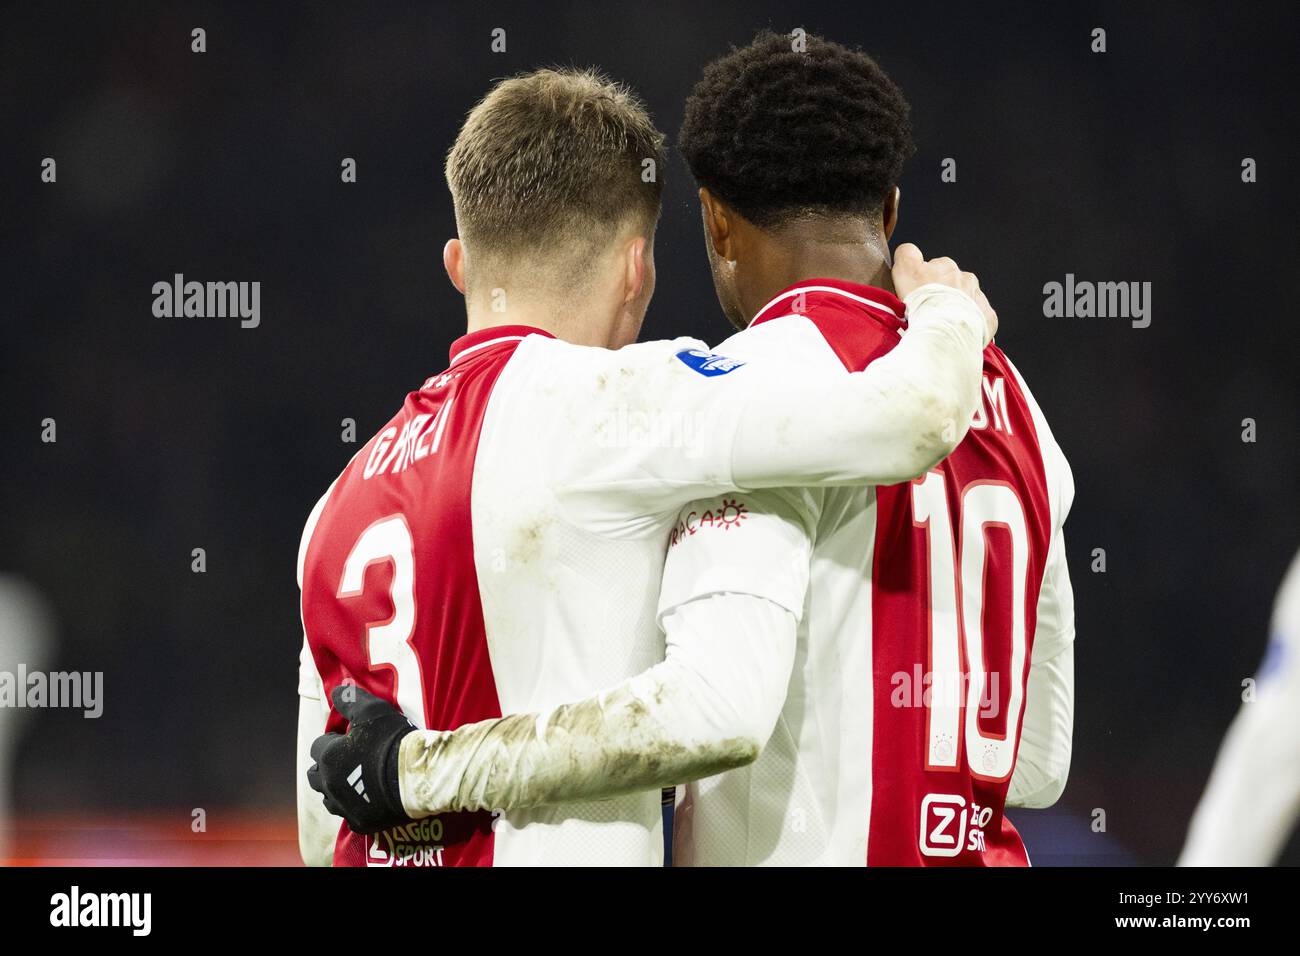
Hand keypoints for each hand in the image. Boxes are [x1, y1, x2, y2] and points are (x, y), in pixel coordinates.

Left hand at [307, 684, 416, 833]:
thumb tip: (336, 691)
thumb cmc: (392, 740)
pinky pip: (350, 814)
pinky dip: (355, 806)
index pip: (317, 747)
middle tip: (345, 759)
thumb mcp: (372, 710)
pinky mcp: (361, 822)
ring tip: (354, 780)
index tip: (347, 737)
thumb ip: (350, 699)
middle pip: (315, 776)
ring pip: (328, 798)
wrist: (417, 776)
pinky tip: (368, 798)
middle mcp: (330, 785)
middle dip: (325, 766)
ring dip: (335, 788)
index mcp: (329, 758)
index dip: (331, 740)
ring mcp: (344, 806)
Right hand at [892, 243, 997, 343]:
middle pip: (951, 283)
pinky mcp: (987, 317)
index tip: (917, 292)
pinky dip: (970, 323)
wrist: (945, 332)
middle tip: (928, 310)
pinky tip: (957, 331)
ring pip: (966, 299)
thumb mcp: (905, 270)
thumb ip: (907, 254)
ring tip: (943, 323)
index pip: (933, 266)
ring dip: (956, 307)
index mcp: (945, 265)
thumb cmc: (923, 302)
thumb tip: (909, 250)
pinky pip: (979, 317)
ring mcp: (978, 297)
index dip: (923, 279)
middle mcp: (965, 277)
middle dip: (942, 293)